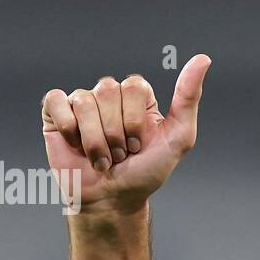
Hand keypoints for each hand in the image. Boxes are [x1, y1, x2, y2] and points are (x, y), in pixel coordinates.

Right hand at [41, 54, 210, 213]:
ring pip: (84, 101)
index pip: (135, 86)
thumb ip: (189, 98)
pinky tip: (76, 145)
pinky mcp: (56, 113)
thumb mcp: (179, 138)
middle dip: (115, 133)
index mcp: (137, 96)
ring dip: (95, 140)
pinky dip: (68, 128)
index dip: (135, 120)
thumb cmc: (146, 172)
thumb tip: (203, 58)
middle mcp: (108, 95)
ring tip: (101, 157)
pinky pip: (56, 101)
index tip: (139, 146)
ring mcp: (81, 103)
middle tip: (120, 154)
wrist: (112, 200)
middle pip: (108, 91)